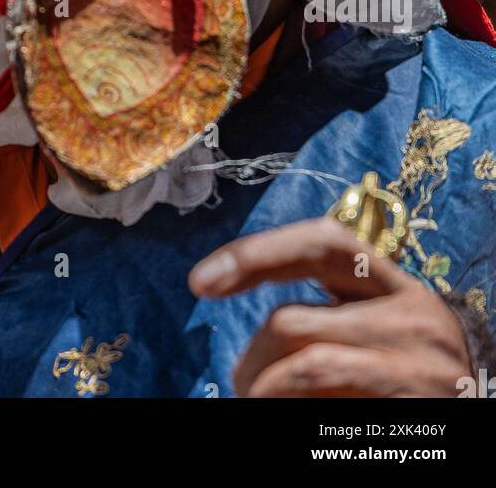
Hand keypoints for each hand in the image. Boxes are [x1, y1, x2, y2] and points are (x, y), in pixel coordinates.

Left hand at [189, 216, 473, 397]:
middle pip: (292, 319)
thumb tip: (242, 304)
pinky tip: (295, 418)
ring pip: (302, 365)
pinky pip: (326, 405)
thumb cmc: (408, 388)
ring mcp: (419, 367)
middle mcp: (414, 317)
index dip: (256, 254)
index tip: (201, 281)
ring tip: (258, 404)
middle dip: (250, 358)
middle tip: (241, 386)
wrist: (476, 425)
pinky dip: (292, 412)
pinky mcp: (414, 410)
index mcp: (397, 286)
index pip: (322, 242)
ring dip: (262, 391)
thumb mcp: (377, 336)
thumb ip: (328, 316)